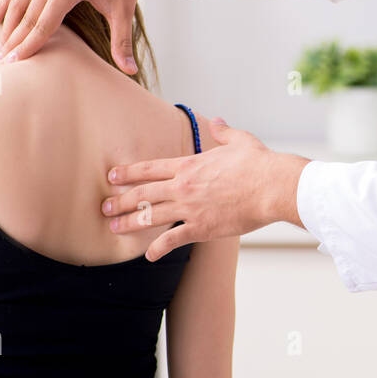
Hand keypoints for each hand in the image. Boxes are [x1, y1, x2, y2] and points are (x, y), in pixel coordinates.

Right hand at [0, 0, 179, 71]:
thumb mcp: (124, 9)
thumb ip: (122, 42)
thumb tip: (130, 71)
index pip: (43, 25)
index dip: (27, 46)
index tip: (13, 64)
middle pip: (26, 15)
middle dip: (12, 40)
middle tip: (0, 63)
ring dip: (6, 23)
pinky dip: (6, 0)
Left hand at [102, 118, 310, 260]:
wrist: (272, 186)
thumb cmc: (258, 163)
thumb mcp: (240, 140)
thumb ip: (224, 132)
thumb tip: (217, 122)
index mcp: (189, 165)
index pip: (150, 169)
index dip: (128, 173)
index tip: (112, 177)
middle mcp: (183, 187)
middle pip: (143, 194)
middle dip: (120, 201)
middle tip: (104, 207)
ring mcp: (190, 208)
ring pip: (150, 216)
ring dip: (129, 223)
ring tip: (114, 228)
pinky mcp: (201, 228)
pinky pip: (172, 240)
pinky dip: (158, 249)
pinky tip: (148, 255)